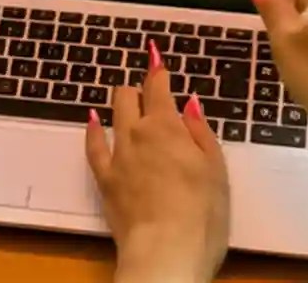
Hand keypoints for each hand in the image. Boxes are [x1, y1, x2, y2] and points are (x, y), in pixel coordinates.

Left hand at [85, 46, 228, 282]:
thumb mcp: (215, 169)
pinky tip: (92, 120)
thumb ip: (200, 133)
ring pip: (112, 115)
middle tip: (146, 82)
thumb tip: (189, 104)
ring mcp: (118, 156)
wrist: (165, 250)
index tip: (155, 56)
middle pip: (130, 96)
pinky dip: (93, 130)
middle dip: (138, 85)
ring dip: (119, 102)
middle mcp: (137, 133)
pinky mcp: (104, 179)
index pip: (159, 87)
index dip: (158, 69)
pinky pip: (94, 146)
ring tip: (124, 95)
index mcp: (168, 127)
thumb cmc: (202, 213)